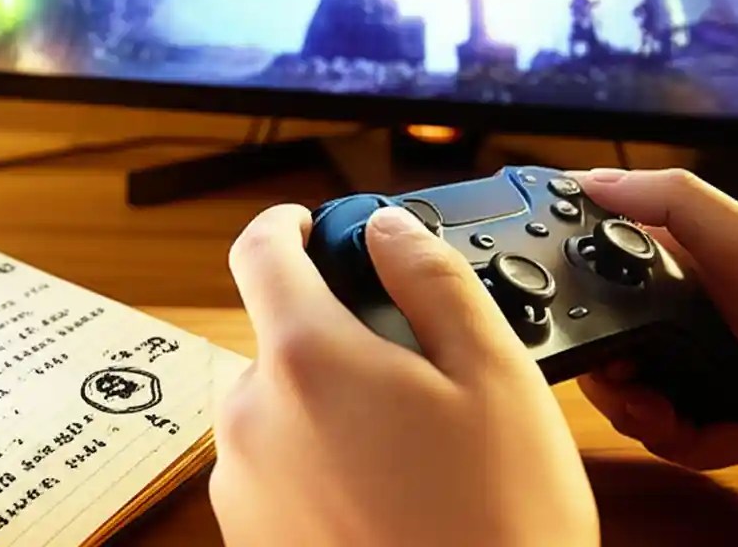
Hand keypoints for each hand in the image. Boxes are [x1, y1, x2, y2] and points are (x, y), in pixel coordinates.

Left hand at [210, 204, 597, 546]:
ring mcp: (242, 483)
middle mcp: (252, 417)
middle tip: (408, 369)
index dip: (287, 223)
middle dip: (333, 333)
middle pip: (276, 335)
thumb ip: (432, 279)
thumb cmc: (495, 523)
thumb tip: (387, 227)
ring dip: (325, 402)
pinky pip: (273, 466)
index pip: (260, 250)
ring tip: (406, 449)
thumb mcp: (494, 376)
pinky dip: (314, 460)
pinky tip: (381, 495)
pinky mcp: (246, 536)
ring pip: (277, 404)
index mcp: (306, 359)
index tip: (311, 224)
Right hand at [573, 168, 737, 484]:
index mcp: (678, 258)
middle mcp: (676, 308)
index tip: (579, 324)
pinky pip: (662, 434)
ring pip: (623, 398)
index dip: (572, 294)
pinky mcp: (702, 411)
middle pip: (596, 344)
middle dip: (614, 381)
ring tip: (684, 420)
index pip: (593, 264)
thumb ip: (674, 201)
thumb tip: (589, 178)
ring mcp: (688, 361)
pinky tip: (734, 434)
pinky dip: (692, 443)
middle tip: (643, 393)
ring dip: (651, 419)